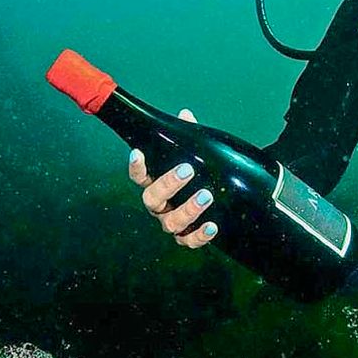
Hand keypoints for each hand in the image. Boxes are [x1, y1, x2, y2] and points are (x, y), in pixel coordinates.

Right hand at [127, 108, 218, 248]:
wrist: (220, 206)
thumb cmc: (200, 177)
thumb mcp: (197, 155)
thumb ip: (190, 137)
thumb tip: (186, 116)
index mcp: (157, 184)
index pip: (139, 176)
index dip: (136, 166)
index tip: (139, 152)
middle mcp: (160, 206)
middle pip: (152, 199)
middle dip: (168, 184)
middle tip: (188, 170)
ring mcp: (172, 223)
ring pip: (171, 222)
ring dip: (188, 209)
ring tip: (207, 195)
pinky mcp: (188, 238)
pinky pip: (189, 241)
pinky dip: (200, 235)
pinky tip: (213, 225)